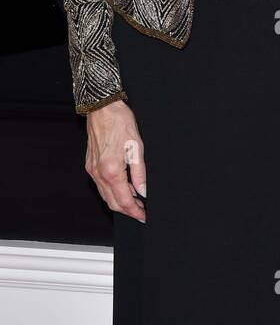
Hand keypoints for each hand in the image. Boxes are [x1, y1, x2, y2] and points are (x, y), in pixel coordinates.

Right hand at [85, 100, 146, 221]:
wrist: (102, 107)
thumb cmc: (119, 121)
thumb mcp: (137, 146)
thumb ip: (140, 173)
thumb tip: (144, 192)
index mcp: (111, 170)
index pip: (124, 201)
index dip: (135, 212)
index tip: (144, 216)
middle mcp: (99, 173)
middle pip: (113, 203)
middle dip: (128, 210)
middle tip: (142, 211)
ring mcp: (92, 170)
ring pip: (105, 196)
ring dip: (120, 202)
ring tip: (136, 201)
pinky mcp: (90, 165)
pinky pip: (101, 186)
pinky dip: (112, 192)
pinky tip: (123, 188)